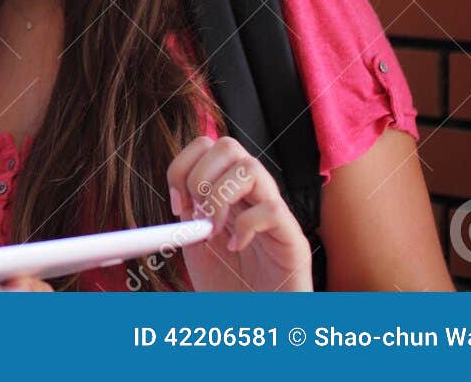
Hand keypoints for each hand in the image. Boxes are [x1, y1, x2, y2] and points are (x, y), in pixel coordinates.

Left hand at [167, 136, 312, 291]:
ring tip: (215, 230)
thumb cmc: (230, 288)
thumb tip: (176, 194)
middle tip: (196, 213)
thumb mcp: (197, 247)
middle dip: (200, 176)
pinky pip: (272, 210)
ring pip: (251, 168)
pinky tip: (237, 247)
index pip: (207, 146)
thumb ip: (188, 218)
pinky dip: (246, 225)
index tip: (177, 204)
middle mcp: (253, 197)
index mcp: (228, 193)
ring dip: (220, 197)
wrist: (257, 324)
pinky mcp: (294, 239)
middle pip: (228, 146)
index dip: (183, 167)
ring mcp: (276, 215)